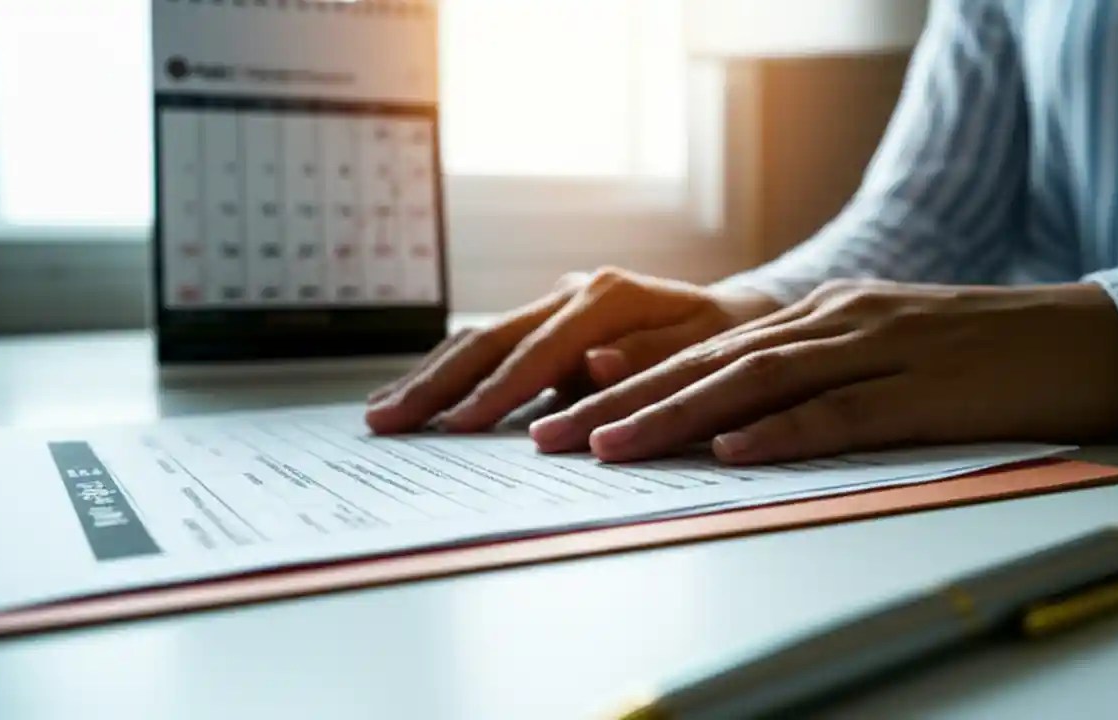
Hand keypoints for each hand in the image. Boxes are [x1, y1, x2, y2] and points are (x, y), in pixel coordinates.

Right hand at [365, 268, 781, 433]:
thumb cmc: (727, 342)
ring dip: (430, 378)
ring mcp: (555, 305)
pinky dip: (450, 375)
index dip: (496, 390)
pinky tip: (416, 397)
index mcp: (609, 297)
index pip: (539, 350)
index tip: (456, 426)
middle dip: (437, 384)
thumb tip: (591, 364)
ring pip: (479, 339)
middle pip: (491, 339)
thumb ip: (651, 357)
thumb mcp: (710, 349)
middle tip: (386, 420)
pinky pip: (489, 349)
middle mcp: (573, 293)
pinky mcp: (546, 324)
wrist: (735, 318)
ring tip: (382, 413)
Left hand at [528, 280, 1117, 462]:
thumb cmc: (970, 354)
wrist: (1081, 335)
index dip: (625, 381)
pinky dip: (782, 433)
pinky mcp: (922, 389)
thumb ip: (804, 371)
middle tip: (551, 437)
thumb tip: (724, 418)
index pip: (700, 351)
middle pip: (707, 364)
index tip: (560, 411)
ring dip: (677, 416)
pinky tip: (732, 454)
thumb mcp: (873, 349)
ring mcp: (875, 347)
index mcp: (813, 315)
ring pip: (757, 382)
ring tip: (610, 447)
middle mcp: (830, 321)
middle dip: (622, 401)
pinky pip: (841, 412)